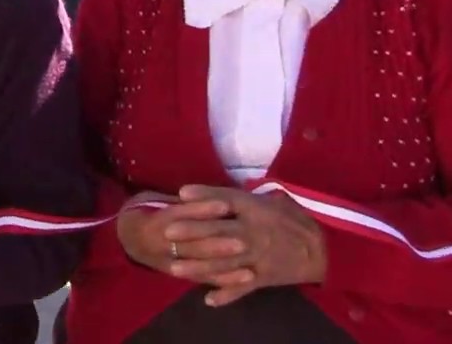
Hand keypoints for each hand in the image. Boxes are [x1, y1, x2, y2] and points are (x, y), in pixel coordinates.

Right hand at [116, 191, 254, 288]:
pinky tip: (245, 276)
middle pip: (190, 245)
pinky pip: (203, 278)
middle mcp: (160, 245)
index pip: (179, 215)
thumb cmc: (146, 212)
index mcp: (152, 221)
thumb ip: (178, 201)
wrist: (126, 238)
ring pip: (197, 265)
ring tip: (247, 261)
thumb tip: (203, 193)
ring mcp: (169, 262)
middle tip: (242, 241)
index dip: (201, 211)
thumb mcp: (154, 200)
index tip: (225, 205)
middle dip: (216, 244)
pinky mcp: (178, 275)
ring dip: (223, 264)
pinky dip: (223, 279)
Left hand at [167, 185, 326, 306]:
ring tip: (175, 268)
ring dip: (198, 266)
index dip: (205, 196)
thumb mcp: (272, 201)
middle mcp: (253, 232)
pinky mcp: (263, 277)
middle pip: (219, 230)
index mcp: (256, 210)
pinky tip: (207, 299)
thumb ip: (243, 198)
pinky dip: (226, 294)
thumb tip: (215, 193)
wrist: (323, 250)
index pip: (228, 200)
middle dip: (193, 232)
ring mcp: (257, 257)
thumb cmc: (293, 220)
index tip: (181, 194)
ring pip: (224, 262)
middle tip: (167, 232)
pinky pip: (242, 287)